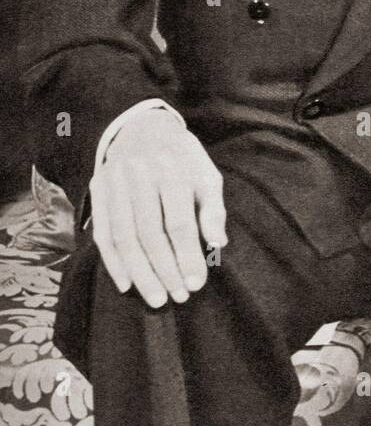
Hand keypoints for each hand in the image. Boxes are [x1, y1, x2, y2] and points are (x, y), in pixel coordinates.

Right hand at [89, 109, 226, 307]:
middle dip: (164, 270)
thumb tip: (218, 244)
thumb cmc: (183, 159)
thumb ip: (213, 209)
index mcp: (172, 169)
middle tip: (177, 297)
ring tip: (156, 298)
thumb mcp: (206, 175)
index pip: (178, 222)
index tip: (196, 284)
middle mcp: (139, 175)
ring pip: (124, 237)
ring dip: (140, 273)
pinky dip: (113, 262)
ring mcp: (114, 182)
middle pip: (150, 233)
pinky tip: (126, 284)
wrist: (143, 127)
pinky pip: (103, 233)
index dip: (187, 256)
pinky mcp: (98, 191)